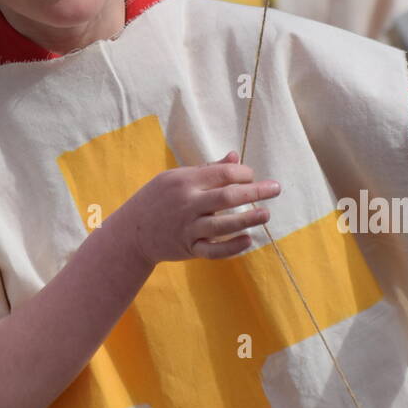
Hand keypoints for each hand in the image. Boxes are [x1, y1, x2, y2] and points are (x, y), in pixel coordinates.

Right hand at [108, 151, 280, 266]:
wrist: (132, 231)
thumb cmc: (158, 199)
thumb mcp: (176, 177)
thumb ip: (208, 169)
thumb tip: (236, 157)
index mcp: (185, 181)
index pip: (223, 174)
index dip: (244, 174)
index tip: (253, 177)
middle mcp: (187, 204)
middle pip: (228, 197)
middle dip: (256, 192)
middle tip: (275, 189)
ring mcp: (188, 228)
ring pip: (223, 224)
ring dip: (248, 219)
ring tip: (266, 214)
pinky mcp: (189, 248)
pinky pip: (214, 250)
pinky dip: (233, 246)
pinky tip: (248, 240)